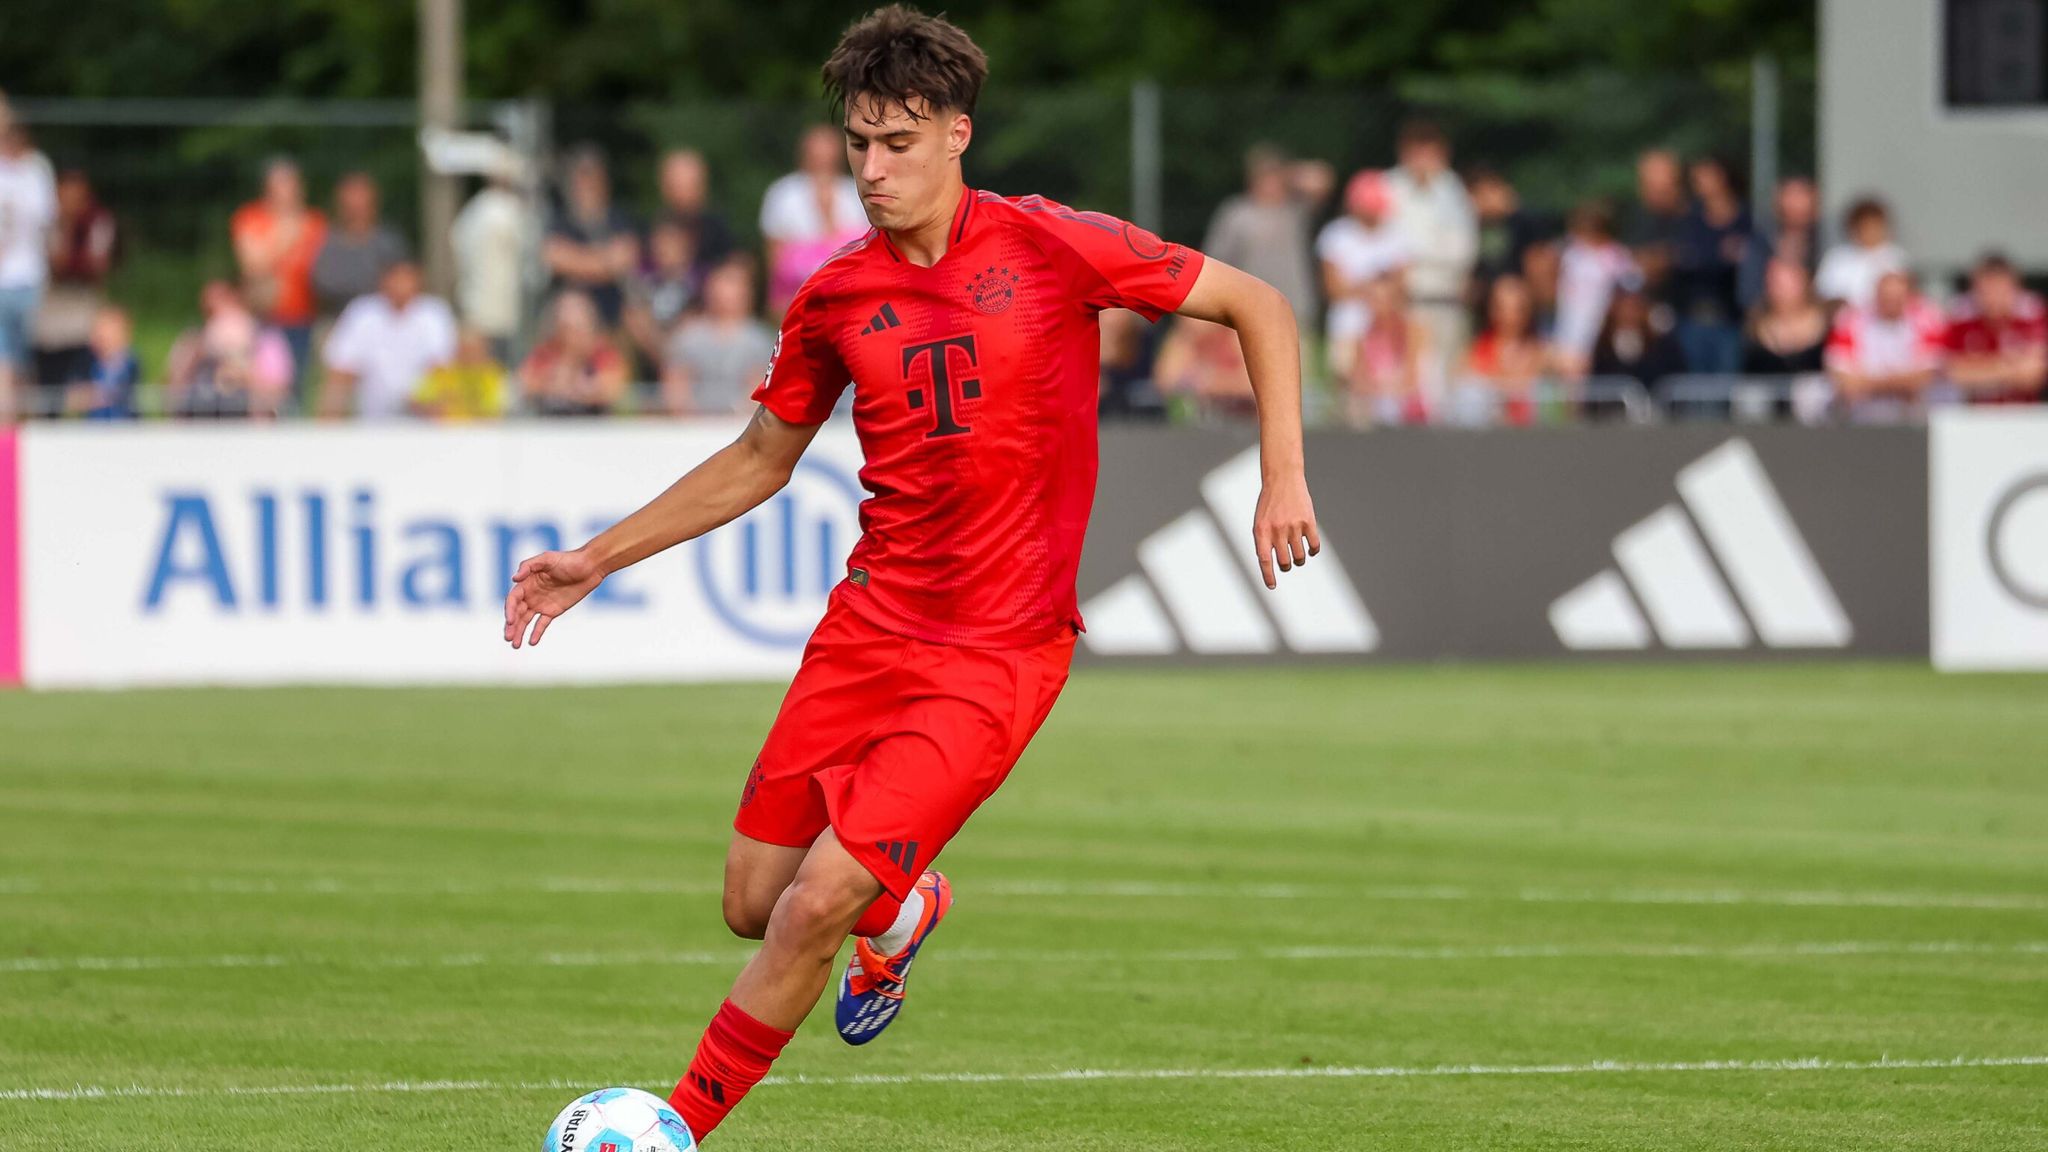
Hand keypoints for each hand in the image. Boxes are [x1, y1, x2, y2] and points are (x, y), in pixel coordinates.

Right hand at [504, 548, 605, 648]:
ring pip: (526, 620)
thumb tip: (514, 578)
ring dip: (520, 632)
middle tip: (508, 638)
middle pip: (517, 612)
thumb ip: (529, 566)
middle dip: (511, 626)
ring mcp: (541, 603)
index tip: (510, 621)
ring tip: (516, 645)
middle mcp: (531, 594)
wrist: (590, 567)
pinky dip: (536, 633)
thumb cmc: (568, 559)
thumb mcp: (547, 559)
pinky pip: (541, 624)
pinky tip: (531, 642)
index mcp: (527, 582)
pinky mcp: (553, 611)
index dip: (509, 610)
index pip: (513, 599)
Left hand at [1252, 473, 1321, 588]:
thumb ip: (1263, 542)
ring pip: (1299, 557)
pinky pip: (1314, 546)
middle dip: (1285, 566)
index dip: (1268, 576)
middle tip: (1286, 564)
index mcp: (1262, 531)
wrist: (1282, 479)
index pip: (1264, 560)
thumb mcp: (1259, 522)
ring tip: (1297, 555)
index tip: (1272, 586)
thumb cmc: (1269, 503)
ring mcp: (1294, 526)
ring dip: (1299, 560)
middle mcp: (1277, 530)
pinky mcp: (1308, 522)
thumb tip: (1269, 564)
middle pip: (1284, 562)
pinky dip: (1312, 551)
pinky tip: (1309, 549)